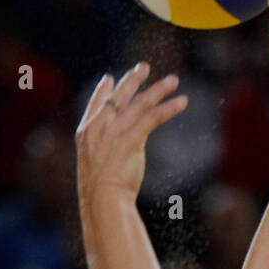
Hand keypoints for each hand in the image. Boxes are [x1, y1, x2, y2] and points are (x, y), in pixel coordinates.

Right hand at [75, 63, 186, 203]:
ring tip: (173, 81)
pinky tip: (182, 102)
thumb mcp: (94, 169)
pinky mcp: (131, 138)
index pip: (96, 104)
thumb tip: (109, 155)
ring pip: (140, 103)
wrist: (102, 201)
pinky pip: (153, 117)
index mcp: (86, 133)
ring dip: (159, 89)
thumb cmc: (99, 194)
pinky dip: (169, 108)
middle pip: (119, 96)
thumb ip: (100, 154)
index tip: (110, 78)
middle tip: (145, 67)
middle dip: (133, 79)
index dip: (103, 90)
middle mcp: (100, 127)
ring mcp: (115, 131)